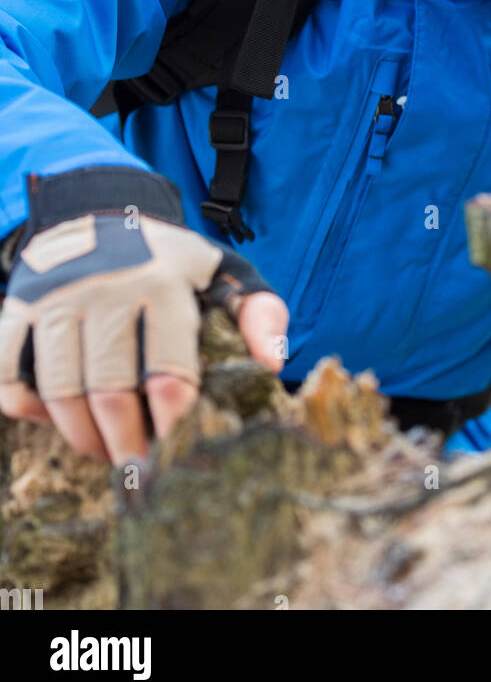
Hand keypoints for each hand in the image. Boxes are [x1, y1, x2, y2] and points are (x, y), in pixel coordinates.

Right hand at [0, 168, 288, 464]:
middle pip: (110, 394)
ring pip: (60, 393)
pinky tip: (58, 418)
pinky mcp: (17, 308)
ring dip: (83, 437)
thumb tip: (273, 364)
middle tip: (139, 471)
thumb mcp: (223, 273)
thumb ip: (259, 312)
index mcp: (162, 284)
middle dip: (127, 446)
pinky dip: (29, 410)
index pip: (168, 376)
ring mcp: (54, 298)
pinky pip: (10, 378)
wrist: (100, 211)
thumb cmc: (170, 261)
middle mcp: (104, 288)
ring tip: (107, 453)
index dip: (172, 425)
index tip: (177, 450)